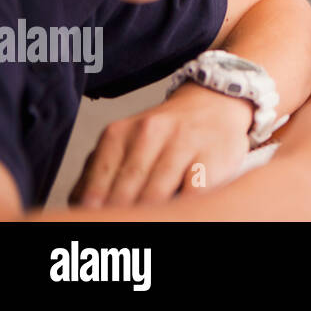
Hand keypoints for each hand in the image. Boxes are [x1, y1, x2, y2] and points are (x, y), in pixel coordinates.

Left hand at [71, 82, 252, 206]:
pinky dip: (179, 209)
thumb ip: (98, 172)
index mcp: (118, 133)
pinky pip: (191, 195)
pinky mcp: (212, 157)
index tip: (96, 224)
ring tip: (146, 220)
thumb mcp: (125, 142)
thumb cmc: (165, 133)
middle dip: (119, 217)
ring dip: (148, 215)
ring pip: (155, 197)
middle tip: (119, 225)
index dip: (94, 215)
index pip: (95, 190)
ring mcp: (182, 143)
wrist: (215, 103)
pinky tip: (173, 212)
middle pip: (124, 195)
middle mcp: (149, 133)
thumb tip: (78, 209)